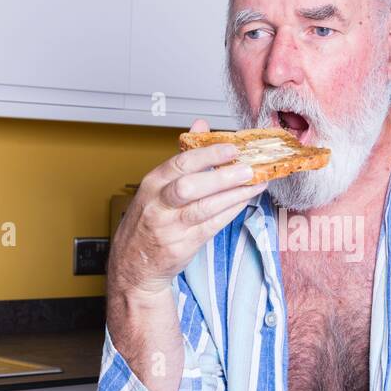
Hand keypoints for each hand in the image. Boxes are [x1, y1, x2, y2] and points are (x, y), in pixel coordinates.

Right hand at [108, 119, 265, 297]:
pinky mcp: (182, 246)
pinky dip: (230, 212)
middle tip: (249, 168)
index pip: (181, 163)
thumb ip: (183, 156)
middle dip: (223, 176)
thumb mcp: (157, 186)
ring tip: (256, 184)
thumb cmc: (149, 221)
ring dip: (234, 195)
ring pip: (205, 208)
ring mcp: (169, 227)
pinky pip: (211, 226)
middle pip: (190, 186)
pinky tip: (244, 202)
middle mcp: (157, 204)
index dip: (209, 154)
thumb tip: (201, 125)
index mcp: (152, 183)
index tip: (233, 148)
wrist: (134, 265)